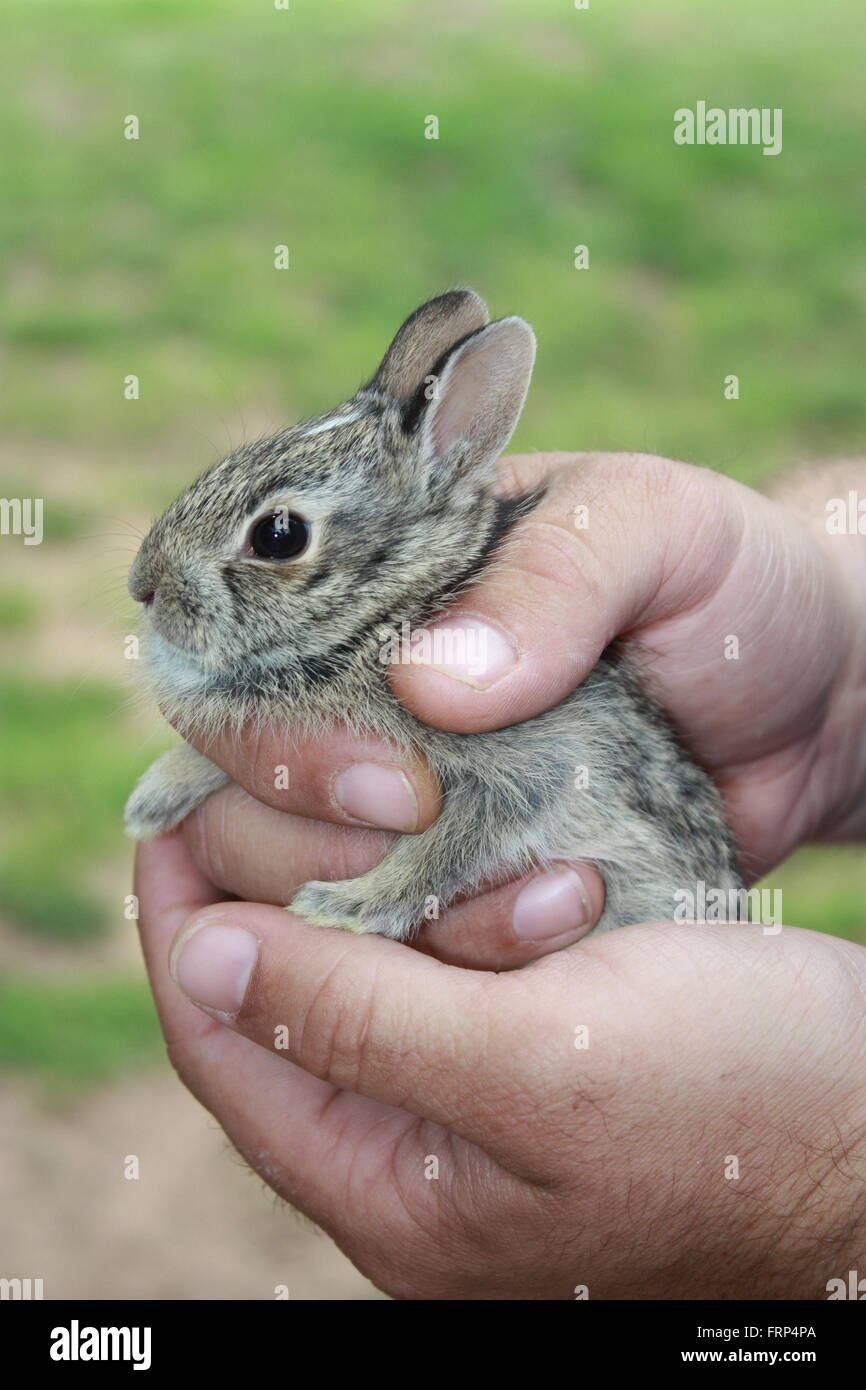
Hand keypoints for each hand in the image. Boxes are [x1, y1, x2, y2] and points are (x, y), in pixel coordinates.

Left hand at [136, 832, 865, 1299]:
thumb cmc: (742, 1108)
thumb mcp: (541, 1064)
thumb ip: (359, 1021)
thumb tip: (201, 957)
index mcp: (393, 1188)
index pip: (223, 1041)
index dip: (182, 920)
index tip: (173, 804)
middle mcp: (419, 1160)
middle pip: (292, 1002)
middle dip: (318, 891)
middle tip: (363, 799)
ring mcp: (480, 1113)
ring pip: (380, 974)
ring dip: (411, 890)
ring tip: (471, 834)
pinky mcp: (539, 1062)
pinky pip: (457, 969)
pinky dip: (471, 902)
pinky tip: (524, 862)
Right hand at [179, 451, 865, 933]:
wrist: (820, 705)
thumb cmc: (730, 588)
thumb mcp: (655, 531)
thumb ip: (550, 578)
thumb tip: (426, 683)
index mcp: (375, 581)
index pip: (237, 646)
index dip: (264, 725)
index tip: (390, 777)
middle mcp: (364, 690)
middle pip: (233, 774)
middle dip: (307, 821)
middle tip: (430, 816)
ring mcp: (406, 790)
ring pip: (294, 869)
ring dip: (385, 898)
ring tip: (542, 889)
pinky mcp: (459, 870)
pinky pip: (393, 927)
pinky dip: (448, 945)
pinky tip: (554, 918)